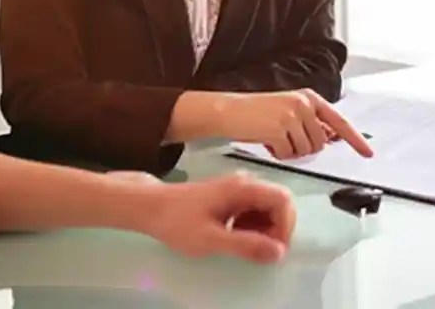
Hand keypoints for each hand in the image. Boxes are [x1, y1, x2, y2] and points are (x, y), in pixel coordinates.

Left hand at [144, 172, 296, 263]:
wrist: (149, 206)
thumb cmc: (177, 221)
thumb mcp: (211, 239)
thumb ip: (246, 245)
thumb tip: (279, 252)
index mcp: (243, 188)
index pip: (283, 200)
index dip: (285, 226)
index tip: (273, 249)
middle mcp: (244, 183)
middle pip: (277, 203)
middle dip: (274, 229)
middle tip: (258, 251)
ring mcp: (237, 188)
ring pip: (266, 208)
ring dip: (262, 229)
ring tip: (241, 244)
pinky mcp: (230, 196)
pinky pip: (253, 210)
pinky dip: (251, 226)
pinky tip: (233, 236)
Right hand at [223, 89, 372, 159]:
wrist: (230, 111)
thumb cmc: (258, 113)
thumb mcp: (289, 111)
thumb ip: (310, 122)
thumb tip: (328, 140)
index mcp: (310, 98)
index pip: (339, 121)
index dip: (355, 139)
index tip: (368, 153)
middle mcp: (304, 104)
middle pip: (319, 143)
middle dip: (303, 147)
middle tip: (284, 138)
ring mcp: (292, 116)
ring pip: (305, 151)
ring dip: (289, 151)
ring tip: (273, 137)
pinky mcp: (279, 129)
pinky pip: (287, 154)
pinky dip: (277, 154)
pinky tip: (266, 141)